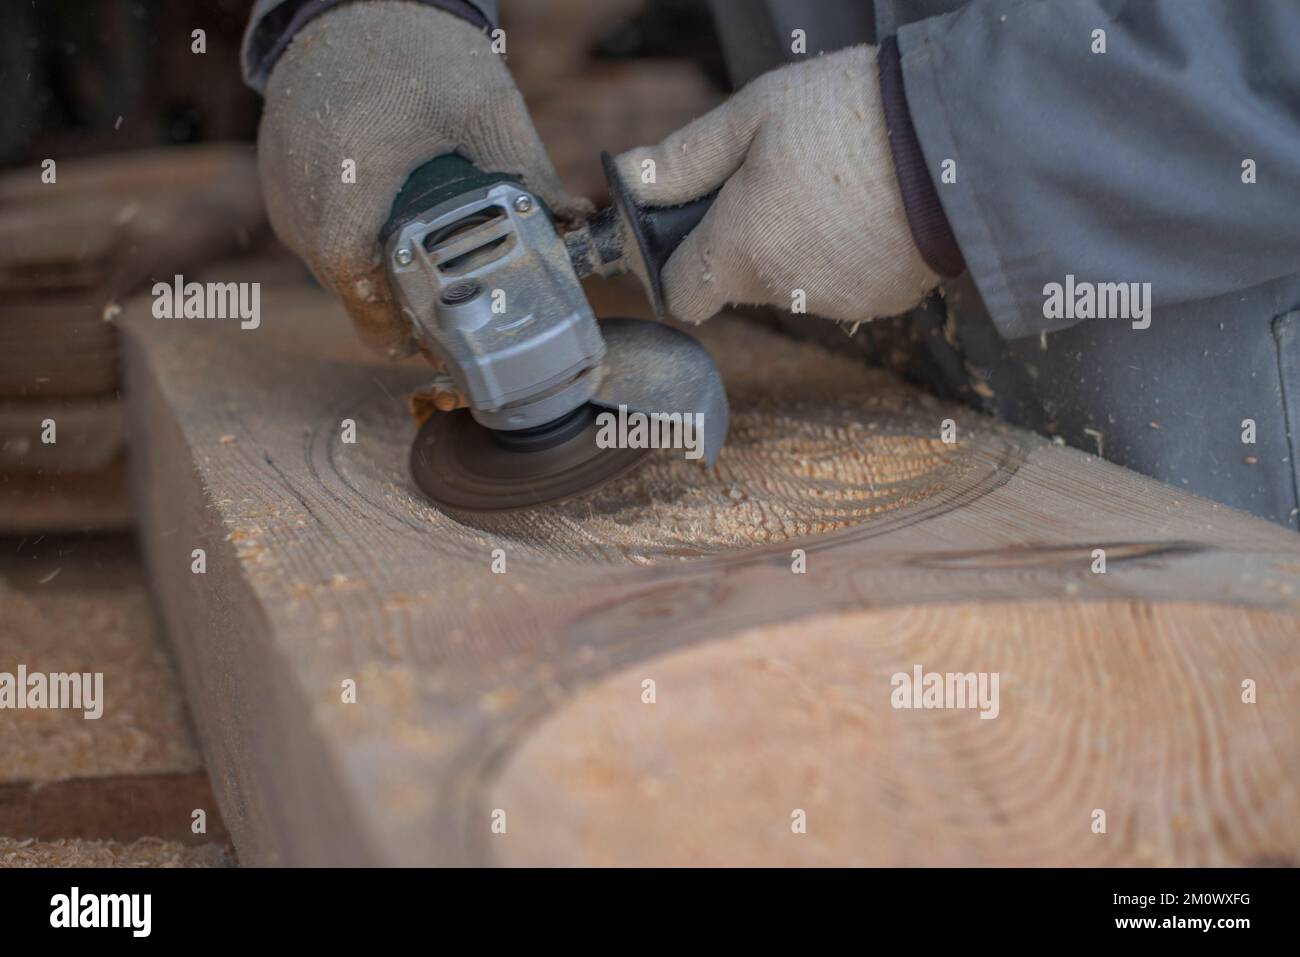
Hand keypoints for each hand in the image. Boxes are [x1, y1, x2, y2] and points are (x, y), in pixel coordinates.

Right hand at [257, 1, 587, 355]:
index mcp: (350, 174)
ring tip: (427, 281)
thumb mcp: (484, 106)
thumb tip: (574, 224)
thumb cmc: (416, 51)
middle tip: (448, 318)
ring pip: (330, 268)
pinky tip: (395, 240)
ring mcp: (283, 190)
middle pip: (346, 285)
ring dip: (377, 279)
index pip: (354, 277)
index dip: (390, 322)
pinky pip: (317, 240)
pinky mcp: (280, 186)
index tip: (427, 345)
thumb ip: (527, 172)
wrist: (352, 6)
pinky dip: (356, 249)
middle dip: (396, 308)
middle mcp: (303, 190)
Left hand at [614, 45, 937, 324]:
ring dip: (794, 246)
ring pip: (789, 282)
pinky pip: (840, 286)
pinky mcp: (880, 304)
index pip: (680, 293)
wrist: (956, 136)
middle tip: (776, 178)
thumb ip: (683, 159)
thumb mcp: (752, 114)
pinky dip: (843, 256)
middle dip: (741, 239)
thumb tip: (626, 181)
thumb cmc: (849, 115)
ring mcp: (835, 303)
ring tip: (832, 187)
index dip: (675, 265)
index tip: (686, 231)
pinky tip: (866, 210)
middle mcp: (781, 290)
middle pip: (736, 280)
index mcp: (739, 246)